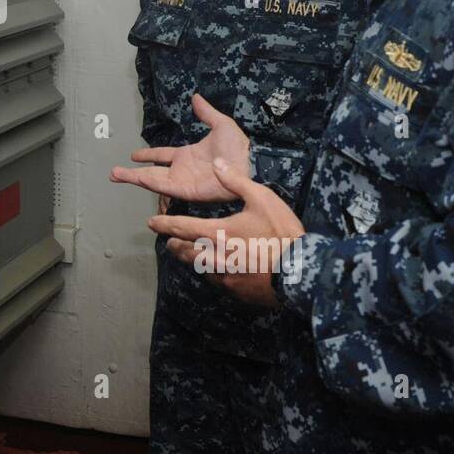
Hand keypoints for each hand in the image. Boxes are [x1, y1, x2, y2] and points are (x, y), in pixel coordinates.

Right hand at [109, 94, 250, 203]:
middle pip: (151, 172)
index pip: (161, 156)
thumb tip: (196, 97)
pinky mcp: (186, 191)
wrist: (247, 163)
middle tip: (114, 173)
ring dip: (134, 178)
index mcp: (187, 156)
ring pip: (152, 180)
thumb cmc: (239, 148)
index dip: (147, 155)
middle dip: (132, 173)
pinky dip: (149, 183)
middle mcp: (181, 170)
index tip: (133, 155)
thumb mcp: (221, 124)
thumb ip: (206, 112)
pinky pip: (164, 186)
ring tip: (115, 175)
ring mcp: (182, 182)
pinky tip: (137, 178)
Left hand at [151, 158, 304, 306]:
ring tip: (189, 255)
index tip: (151, 223)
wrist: (301, 272)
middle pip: (186, 252)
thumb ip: (236, 181)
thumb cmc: (281, 233)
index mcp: (218, 232)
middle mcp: (215, 256)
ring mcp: (225, 276)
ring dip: (191, 260)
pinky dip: (212, 273)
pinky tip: (216, 271)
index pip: (182, 227)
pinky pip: (217, 281)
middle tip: (170, 242)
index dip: (164, 224)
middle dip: (175, 246)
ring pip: (199, 268)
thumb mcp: (262, 198)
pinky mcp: (236, 290)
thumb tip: (218, 163)